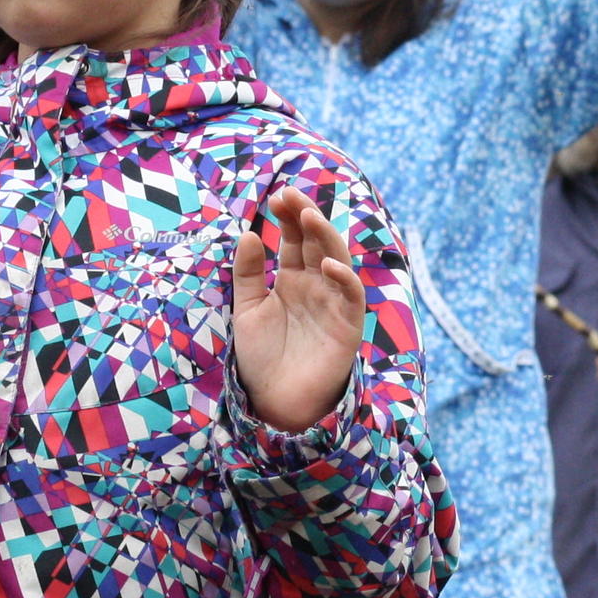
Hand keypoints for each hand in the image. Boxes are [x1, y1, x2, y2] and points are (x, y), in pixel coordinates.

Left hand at [233, 187, 365, 433]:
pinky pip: (351, 296)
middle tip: (292, 195)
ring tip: (309, 217)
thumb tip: (248, 234)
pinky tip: (327, 264)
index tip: (277, 196)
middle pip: (317, 242)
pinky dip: (343, 278)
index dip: (289, 217)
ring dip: (326, 237)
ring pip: (338, 260)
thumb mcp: (246, 309)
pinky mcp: (347, 325)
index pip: (295, 239)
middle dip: (307, 217)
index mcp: (293, 279)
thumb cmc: (262, 357)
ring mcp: (333, 303)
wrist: (275, 402)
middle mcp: (316, 286)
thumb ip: (248, 274)